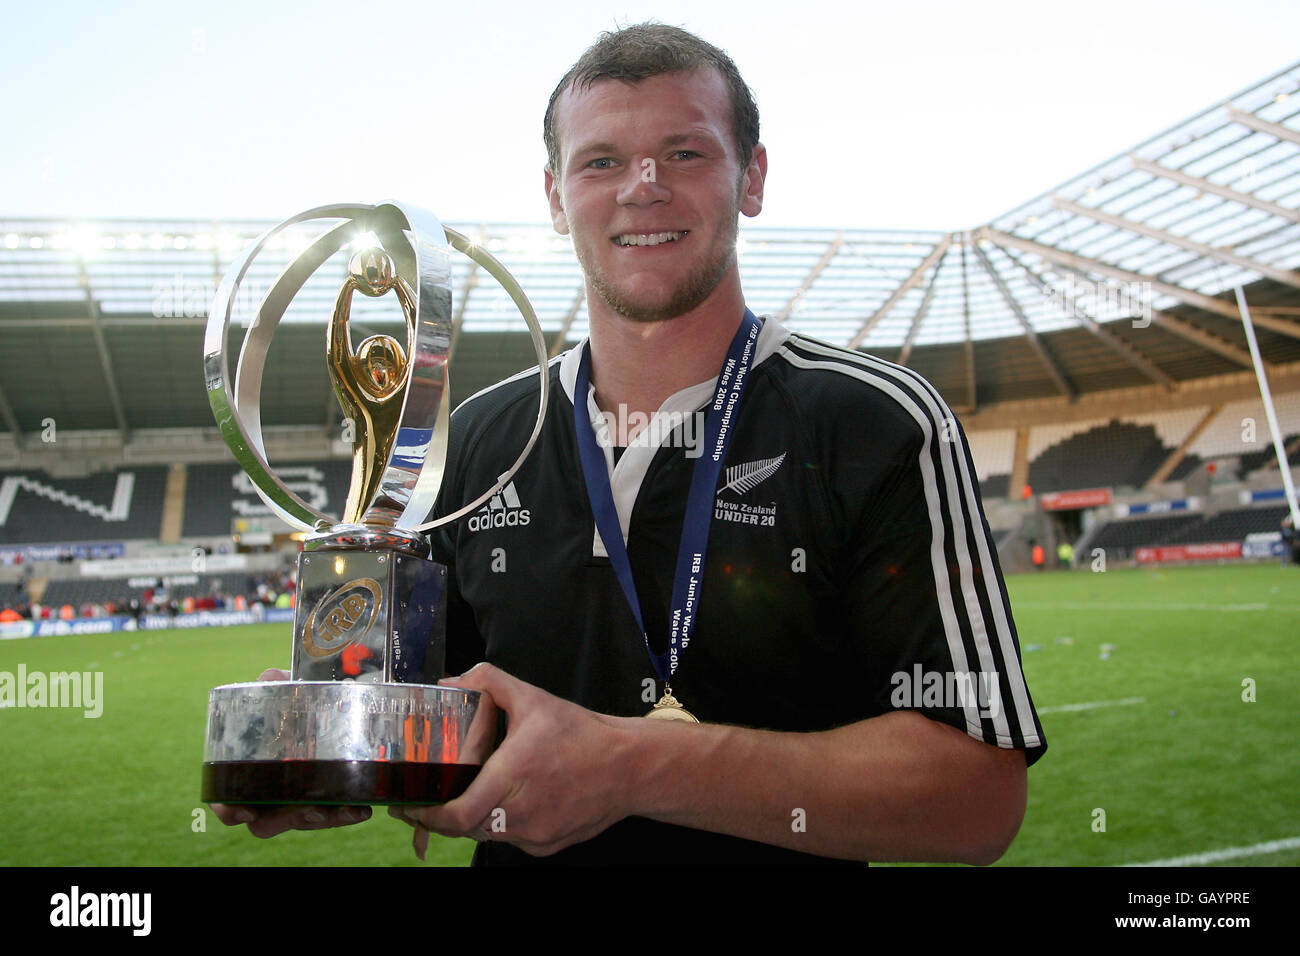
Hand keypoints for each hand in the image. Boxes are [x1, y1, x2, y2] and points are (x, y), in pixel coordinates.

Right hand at [209, 668, 372, 837]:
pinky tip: (361, 809)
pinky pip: (334, 815)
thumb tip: (270, 679)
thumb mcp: (284, 688)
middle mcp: (271, 794)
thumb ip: (273, 682)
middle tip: (307, 809)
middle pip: (267, 823)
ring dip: (323, 818)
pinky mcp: (328, 801)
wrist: (329, 700)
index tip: (246, 810)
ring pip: (305, 821)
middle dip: (285, 820)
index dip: (230, 810)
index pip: (228, 802)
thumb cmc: (294, 700)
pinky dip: (347, 813)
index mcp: (250, 771)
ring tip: (344, 807)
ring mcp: (299, 801)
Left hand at [390, 663, 631, 858]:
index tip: (409, 805)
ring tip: (468, 795)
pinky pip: (512, 839)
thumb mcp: (533, 698)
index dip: (427, 815)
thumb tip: (452, 681)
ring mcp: (535, 834)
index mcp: (513, 774)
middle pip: (464, 827)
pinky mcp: (547, 846)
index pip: (458, 813)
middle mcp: (521, 811)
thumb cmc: (582, 734)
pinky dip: (502, 823)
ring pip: (487, 833)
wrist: (629, 767)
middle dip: (442, 816)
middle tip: (426, 801)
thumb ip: (489, 682)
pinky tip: (509, 801)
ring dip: (473, 817)